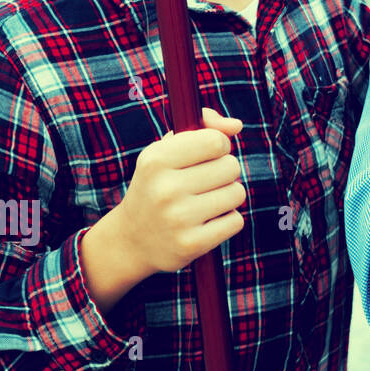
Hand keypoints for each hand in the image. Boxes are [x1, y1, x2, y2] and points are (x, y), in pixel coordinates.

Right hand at [109, 107, 246, 275]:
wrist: (132, 240)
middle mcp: (165, 189)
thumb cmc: (158, 184)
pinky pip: (236, 220)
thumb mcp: (166, 149)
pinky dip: (227, 220)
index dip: (218, 145)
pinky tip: (205, 222)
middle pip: (231, 167)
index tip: (207, 154)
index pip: (216, 141)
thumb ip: (203, 125)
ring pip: (237, 193)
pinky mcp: (191, 245)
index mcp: (155, 160)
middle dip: (224, 172)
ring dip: (227, 196)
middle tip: (202, 182)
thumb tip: (236, 125)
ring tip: (203, 202)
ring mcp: (178, 219)